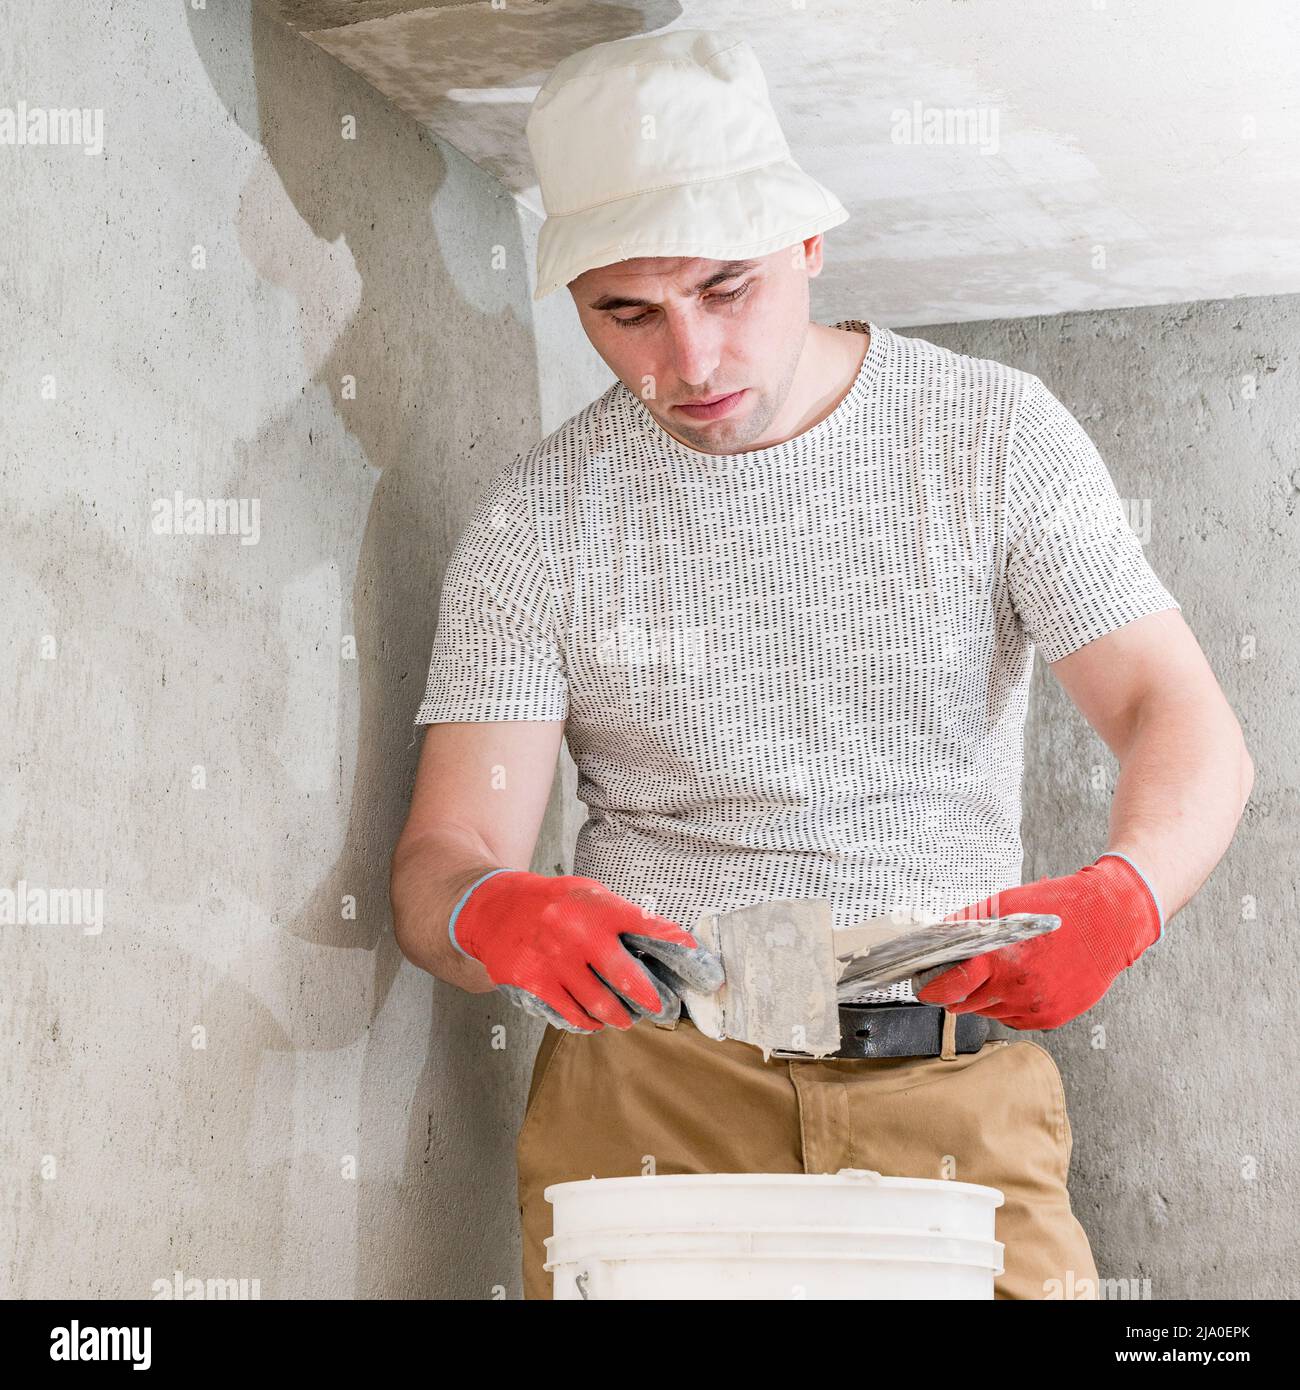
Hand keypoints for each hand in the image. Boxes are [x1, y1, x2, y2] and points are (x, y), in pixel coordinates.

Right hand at [448, 869, 724, 1032]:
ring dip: (619, 1017)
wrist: (495, 908)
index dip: (676, 946)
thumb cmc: (553, 903)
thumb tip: (666, 944)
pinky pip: (570, 1014)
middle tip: (660, 1007)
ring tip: (626, 1018)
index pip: (647, 926)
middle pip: (627, 979)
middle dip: (650, 999)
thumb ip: (622, 917)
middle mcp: (577, 933)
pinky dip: (587, 1021)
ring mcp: (554, 960)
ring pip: (600, 1005)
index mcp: (597, 906)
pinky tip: (593, 1019)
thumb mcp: (589, 895)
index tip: (699, 963)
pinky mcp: (533, 982)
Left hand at [915, 853, 1163, 1029]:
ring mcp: (1035, 1008)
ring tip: (1002, 968)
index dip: (929, 986)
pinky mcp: (1051, 1018)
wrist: (1110, 920)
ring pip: (987, 1012)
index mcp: (999, 961)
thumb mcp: (1005, 903)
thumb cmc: (1055, 906)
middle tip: (960, 970)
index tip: (923, 981)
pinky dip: (1009, 1003)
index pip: (946, 988)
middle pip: (962, 1005)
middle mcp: (1016, 991)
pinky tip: (1024, 979)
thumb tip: (933, 937)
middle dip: (955, 989)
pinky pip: (1013, 1019)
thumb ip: (965, 923)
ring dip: (984, 995)